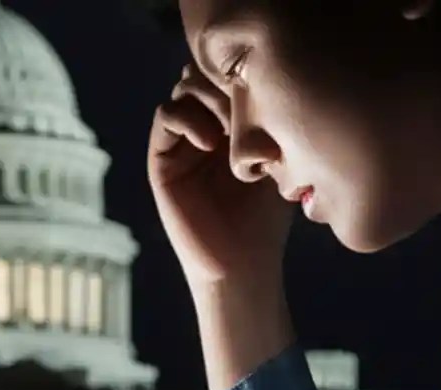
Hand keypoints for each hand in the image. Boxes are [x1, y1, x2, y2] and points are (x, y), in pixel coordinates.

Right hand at [148, 63, 293, 287]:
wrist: (242, 264)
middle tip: (245, 109)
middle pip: (205, 74)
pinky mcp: (162, 161)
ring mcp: (181, 144)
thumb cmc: (265, 220)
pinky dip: (187, 118)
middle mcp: (203, 131)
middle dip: (225, 82)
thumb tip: (274, 83)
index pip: (229, 78)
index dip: (244, 77)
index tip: (265, 98)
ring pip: (183, 89)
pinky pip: (165, 115)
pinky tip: (210, 143)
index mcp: (230, 129)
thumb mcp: (278, 164)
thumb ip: (271, 124)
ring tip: (228, 129)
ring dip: (208, 98)